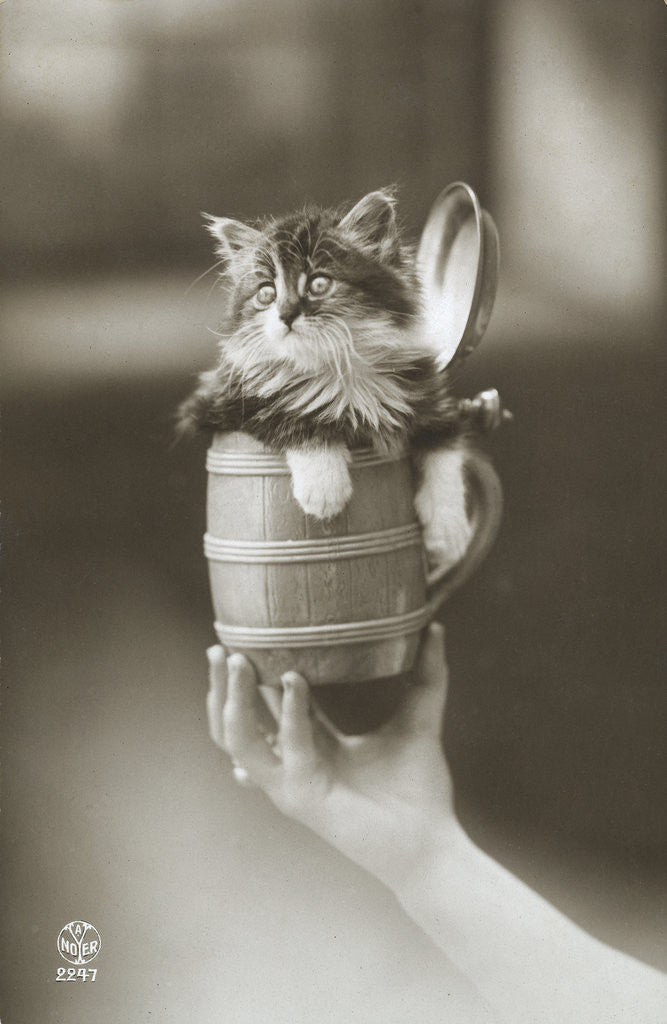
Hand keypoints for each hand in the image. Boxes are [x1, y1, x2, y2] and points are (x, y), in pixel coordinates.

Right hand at [206, 623, 454, 890]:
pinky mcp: (302, 798)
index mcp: (310, 745)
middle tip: (220, 648)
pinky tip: (294, 682)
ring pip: (239, 739)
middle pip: (236, 723)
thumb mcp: (418, 718)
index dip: (252, 674)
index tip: (246, 634)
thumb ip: (426, 674)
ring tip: (237, 661)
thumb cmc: (419, 789)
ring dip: (233, 700)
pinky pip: (286, 750)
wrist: (430, 841)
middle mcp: (292, 763)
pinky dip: (287, 716)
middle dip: (223, 686)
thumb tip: (434, 626)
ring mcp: (290, 783)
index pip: (266, 705)